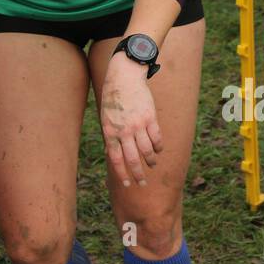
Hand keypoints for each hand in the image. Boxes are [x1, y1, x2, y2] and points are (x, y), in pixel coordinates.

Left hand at [100, 54, 162, 186]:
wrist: (123, 78)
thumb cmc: (113, 100)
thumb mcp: (105, 119)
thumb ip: (110, 137)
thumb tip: (111, 155)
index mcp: (110, 132)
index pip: (116, 159)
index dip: (122, 174)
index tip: (128, 185)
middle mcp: (124, 130)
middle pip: (133, 158)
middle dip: (138, 174)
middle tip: (143, 184)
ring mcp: (138, 124)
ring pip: (147, 150)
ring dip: (150, 161)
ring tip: (152, 165)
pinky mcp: (150, 117)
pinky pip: (156, 137)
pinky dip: (158, 147)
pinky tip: (158, 150)